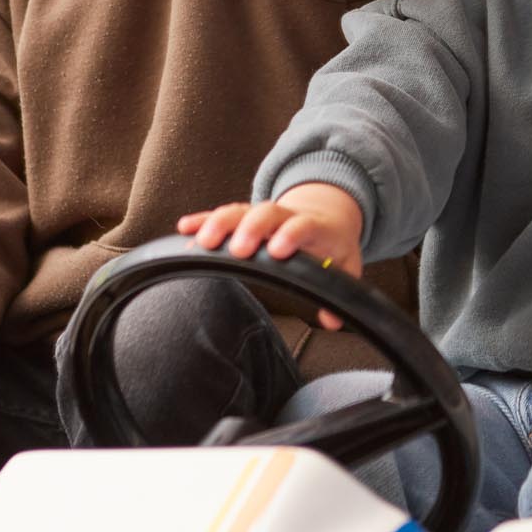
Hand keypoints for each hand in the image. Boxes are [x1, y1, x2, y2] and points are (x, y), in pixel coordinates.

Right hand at [178, 184, 364, 328]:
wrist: (327, 214)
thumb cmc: (333, 243)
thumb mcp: (346, 264)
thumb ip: (341, 288)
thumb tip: (333, 320)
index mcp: (314, 226)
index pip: (303, 225)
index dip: (291, 234)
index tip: (278, 249)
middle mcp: (285, 215)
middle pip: (266, 213)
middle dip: (250, 228)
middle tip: (237, 250)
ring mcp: (263, 214)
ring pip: (239, 211)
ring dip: (219, 223)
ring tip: (202, 242)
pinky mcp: (245, 217)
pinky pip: (222, 215)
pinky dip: (203, 219)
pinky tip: (185, 229)